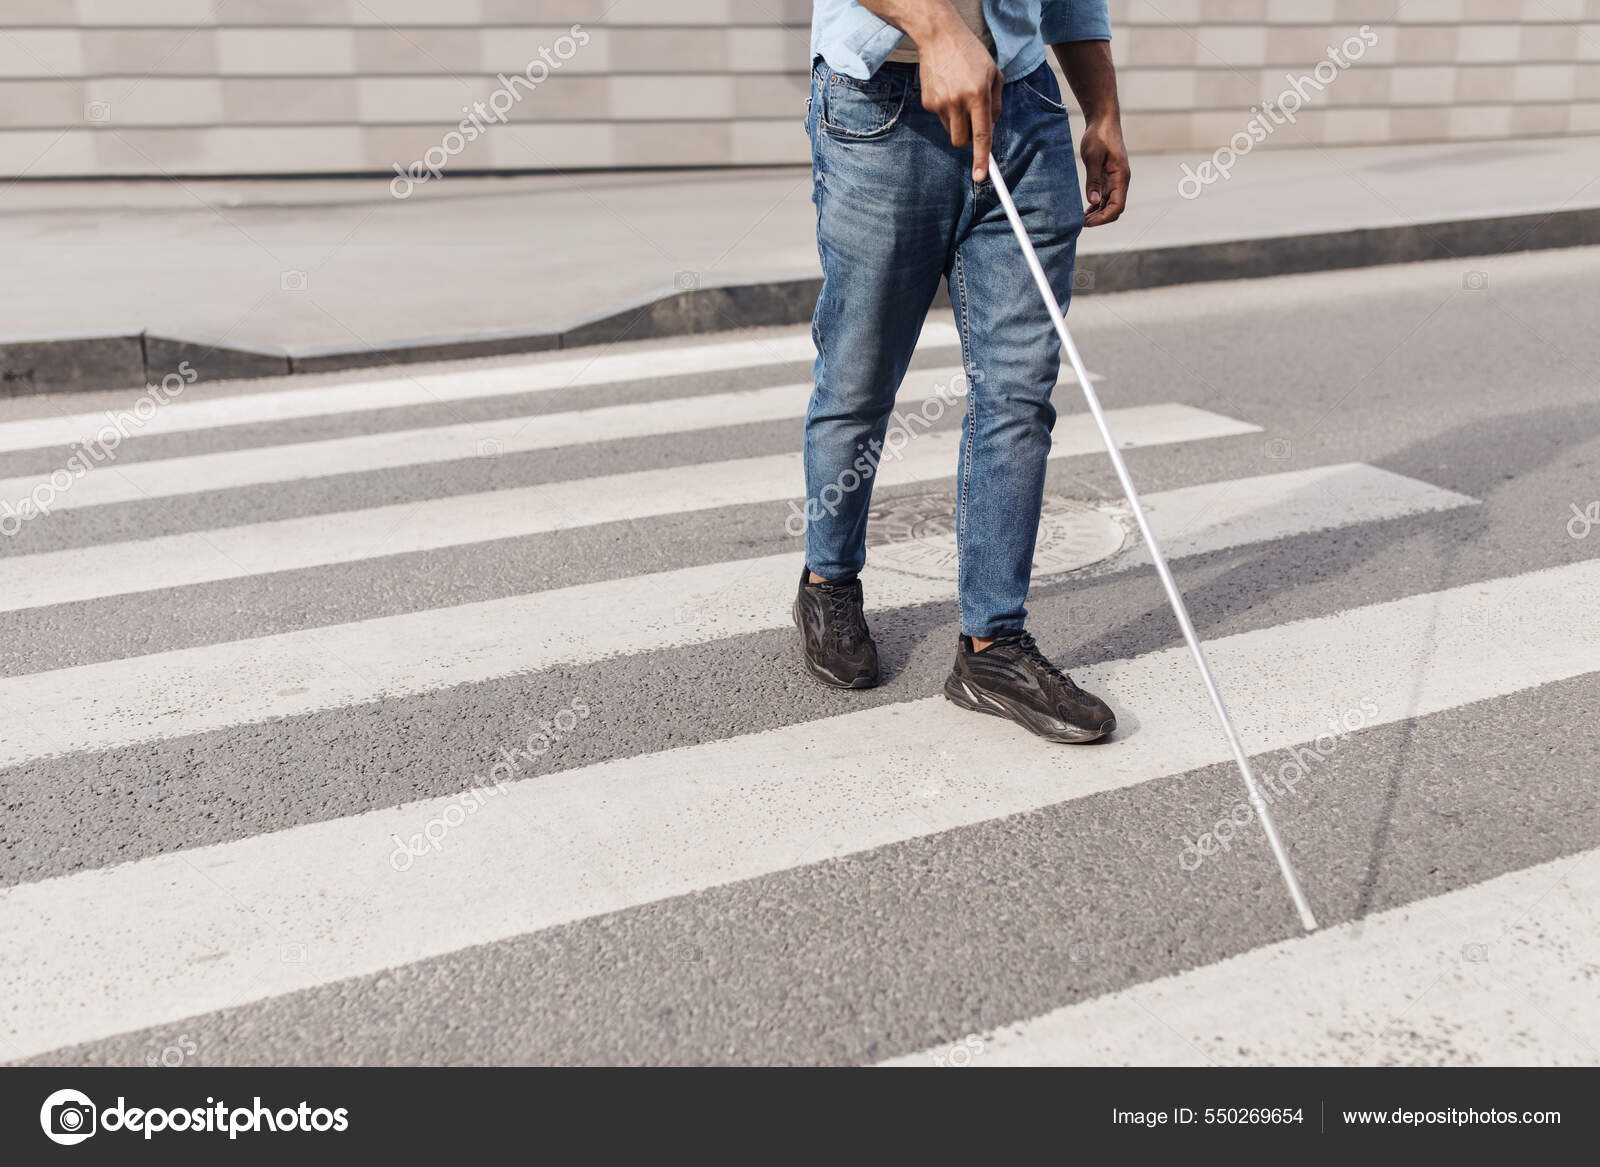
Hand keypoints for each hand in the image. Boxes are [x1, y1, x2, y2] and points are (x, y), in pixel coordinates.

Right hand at [917, 17, 1003, 181]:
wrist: (939, 36)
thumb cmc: (970, 53)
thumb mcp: (994, 73)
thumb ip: (995, 104)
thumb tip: (990, 129)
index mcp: (978, 94)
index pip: (981, 135)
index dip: (982, 159)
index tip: (980, 177)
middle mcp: (958, 101)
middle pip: (961, 141)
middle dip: (967, 138)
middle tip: (972, 120)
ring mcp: (940, 103)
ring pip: (951, 130)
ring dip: (958, 121)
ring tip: (958, 94)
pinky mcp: (928, 102)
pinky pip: (941, 118)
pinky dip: (947, 110)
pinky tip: (947, 89)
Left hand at [1079, 116, 1129, 226]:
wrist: (1103, 120)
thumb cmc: (1099, 136)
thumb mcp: (1093, 157)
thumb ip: (1094, 180)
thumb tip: (1094, 201)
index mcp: (1121, 177)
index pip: (1117, 206)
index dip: (1103, 218)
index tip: (1087, 223)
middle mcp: (1121, 180)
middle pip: (1115, 208)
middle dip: (1100, 219)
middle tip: (1081, 223)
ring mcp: (1115, 179)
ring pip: (1110, 204)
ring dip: (1097, 214)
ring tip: (1081, 219)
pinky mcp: (1109, 176)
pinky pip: (1105, 196)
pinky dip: (1096, 205)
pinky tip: (1085, 209)